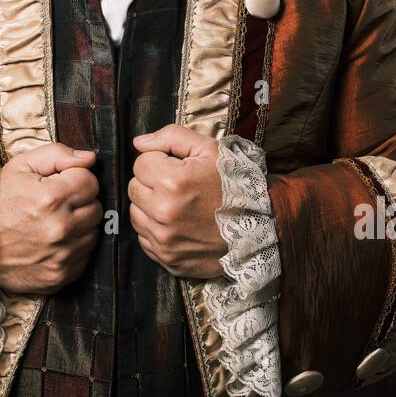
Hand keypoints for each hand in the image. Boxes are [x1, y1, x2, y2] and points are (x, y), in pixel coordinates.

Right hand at [0, 143, 101, 293]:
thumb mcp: (20, 167)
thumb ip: (57, 155)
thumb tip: (90, 158)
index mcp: (52, 198)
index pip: (90, 181)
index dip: (75, 179)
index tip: (58, 184)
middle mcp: (61, 229)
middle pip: (96, 207)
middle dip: (80, 201)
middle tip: (56, 203)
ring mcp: (62, 256)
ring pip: (93, 232)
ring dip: (79, 225)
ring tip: (53, 222)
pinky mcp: (60, 276)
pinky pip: (85, 256)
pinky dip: (74, 248)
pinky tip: (53, 241)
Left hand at [128, 124, 227, 279]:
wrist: (261, 227)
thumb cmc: (235, 184)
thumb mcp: (210, 150)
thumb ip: (171, 137)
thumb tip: (138, 143)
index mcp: (172, 182)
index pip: (140, 163)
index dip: (159, 162)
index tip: (178, 168)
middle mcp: (163, 213)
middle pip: (134, 188)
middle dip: (151, 184)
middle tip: (178, 187)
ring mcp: (164, 240)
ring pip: (136, 214)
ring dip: (151, 208)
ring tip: (179, 206)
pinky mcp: (167, 259)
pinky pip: (144, 238)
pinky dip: (156, 230)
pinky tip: (179, 225)